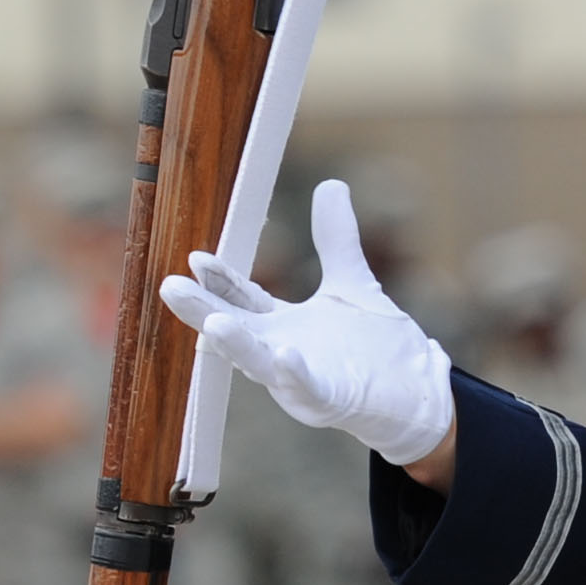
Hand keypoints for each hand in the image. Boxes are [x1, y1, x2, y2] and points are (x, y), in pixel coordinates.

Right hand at [160, 180, 453, 469]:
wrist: (416, 395)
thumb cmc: (373, 348)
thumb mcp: (350, 283)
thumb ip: (335, 239)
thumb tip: (331, 184)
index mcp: (281, 326)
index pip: (242, 299)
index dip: (219, 280)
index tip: (196, 258)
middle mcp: (281, 353)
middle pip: (234, 329)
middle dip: (201, 310)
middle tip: (170, 287)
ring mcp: (301, 380)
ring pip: (260, 363)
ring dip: (236, 345)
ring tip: (213, 323)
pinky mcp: (329, 400)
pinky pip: (308, 388)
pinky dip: (294, 373)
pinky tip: (283, 353)